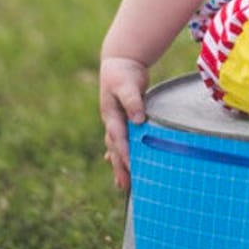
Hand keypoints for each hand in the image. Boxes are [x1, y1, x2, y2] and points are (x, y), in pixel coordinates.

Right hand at [99, 57, 148, 190]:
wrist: (119, 63)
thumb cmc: (123, 73)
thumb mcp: (126, 84)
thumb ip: (132, 100)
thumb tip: (138, 120)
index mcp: (111, 115)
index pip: (118, 138)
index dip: (124, 153)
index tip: (132, 167)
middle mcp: (112, 122)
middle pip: (115, 148)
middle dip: (120, 167)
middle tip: (125, 186)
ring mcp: (116, 122)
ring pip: (117, 148)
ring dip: (119, 165)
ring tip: (123, 184)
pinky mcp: (124, 121)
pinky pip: (122, 142)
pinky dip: (121, 154)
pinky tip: (122, 166)